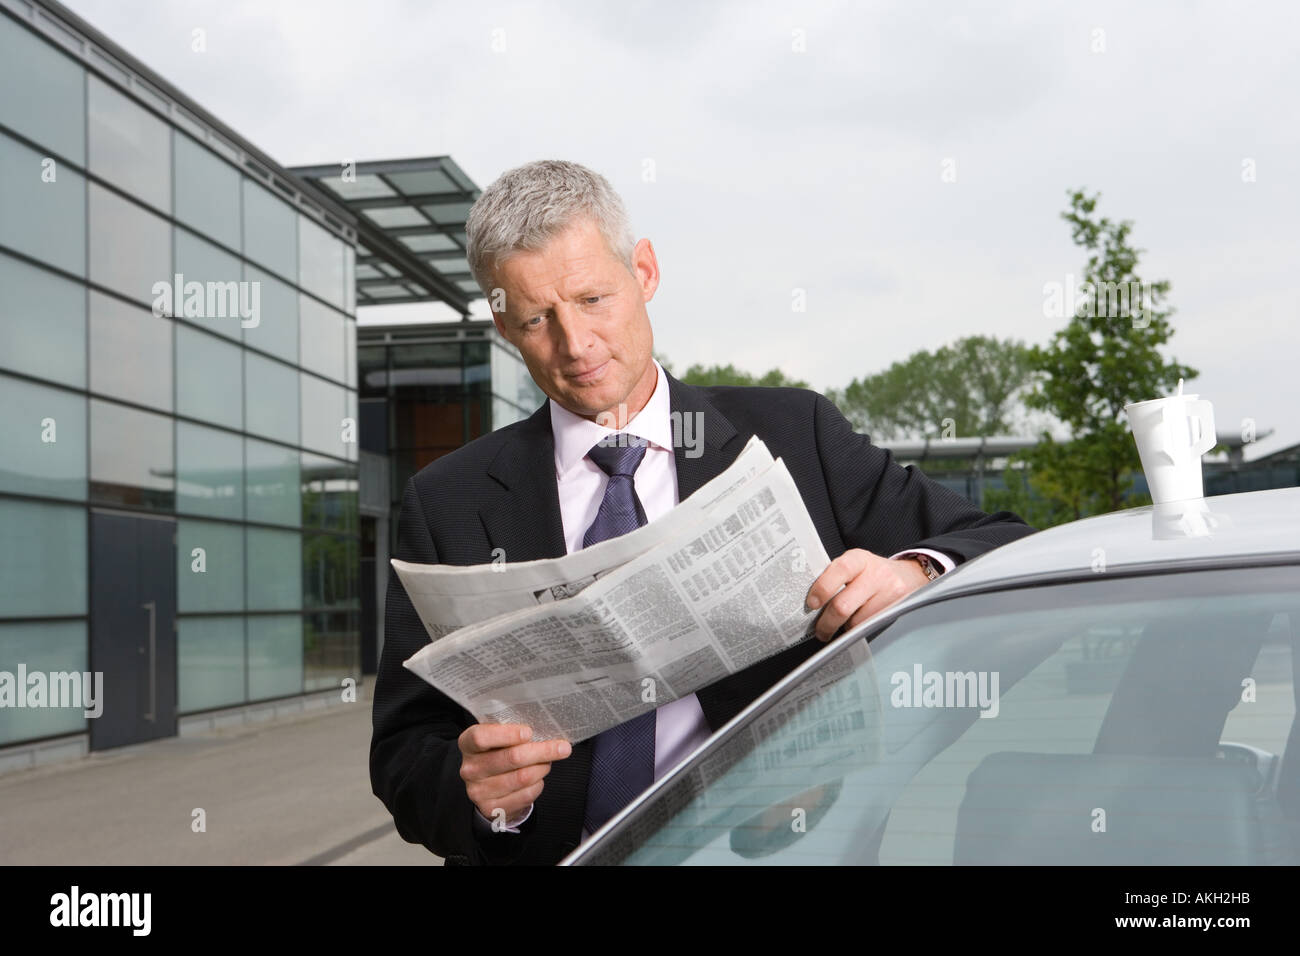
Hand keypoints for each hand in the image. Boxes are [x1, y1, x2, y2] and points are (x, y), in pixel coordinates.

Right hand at [458, 723, 571, 826]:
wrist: (488, 787)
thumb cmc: (498, 754)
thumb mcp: (498, 738)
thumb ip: (513, 732)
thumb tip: (545, 729)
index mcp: (468, 744)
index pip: (481, 737)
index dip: (507, 734)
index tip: (529, 732)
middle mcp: (469, 768)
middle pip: (511, 757)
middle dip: (542, 751)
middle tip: (562, 747)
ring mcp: (478, 791)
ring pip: (522, 777)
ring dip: (542, 768)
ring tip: (547, 762)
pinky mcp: (491, 808)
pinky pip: (525, 795)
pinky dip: (538, 785)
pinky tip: (537, 778)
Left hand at [805, 550, 930, 641]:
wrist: (910, 576)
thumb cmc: (872, 573)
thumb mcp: (855, 566)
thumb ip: (835, 578)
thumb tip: (811, 602)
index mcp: (859, 559)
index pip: (839, 569)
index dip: (822, 588)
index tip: (812, 604)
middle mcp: (875, 573)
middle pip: (843, 605)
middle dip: (827, 623)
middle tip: (820, 631)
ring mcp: (889, 591)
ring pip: (856, 621)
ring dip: (845, 627)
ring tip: (842, 625)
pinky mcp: (897, 608)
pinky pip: (870, 626)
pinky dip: (860, 629)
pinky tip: (858, 623)